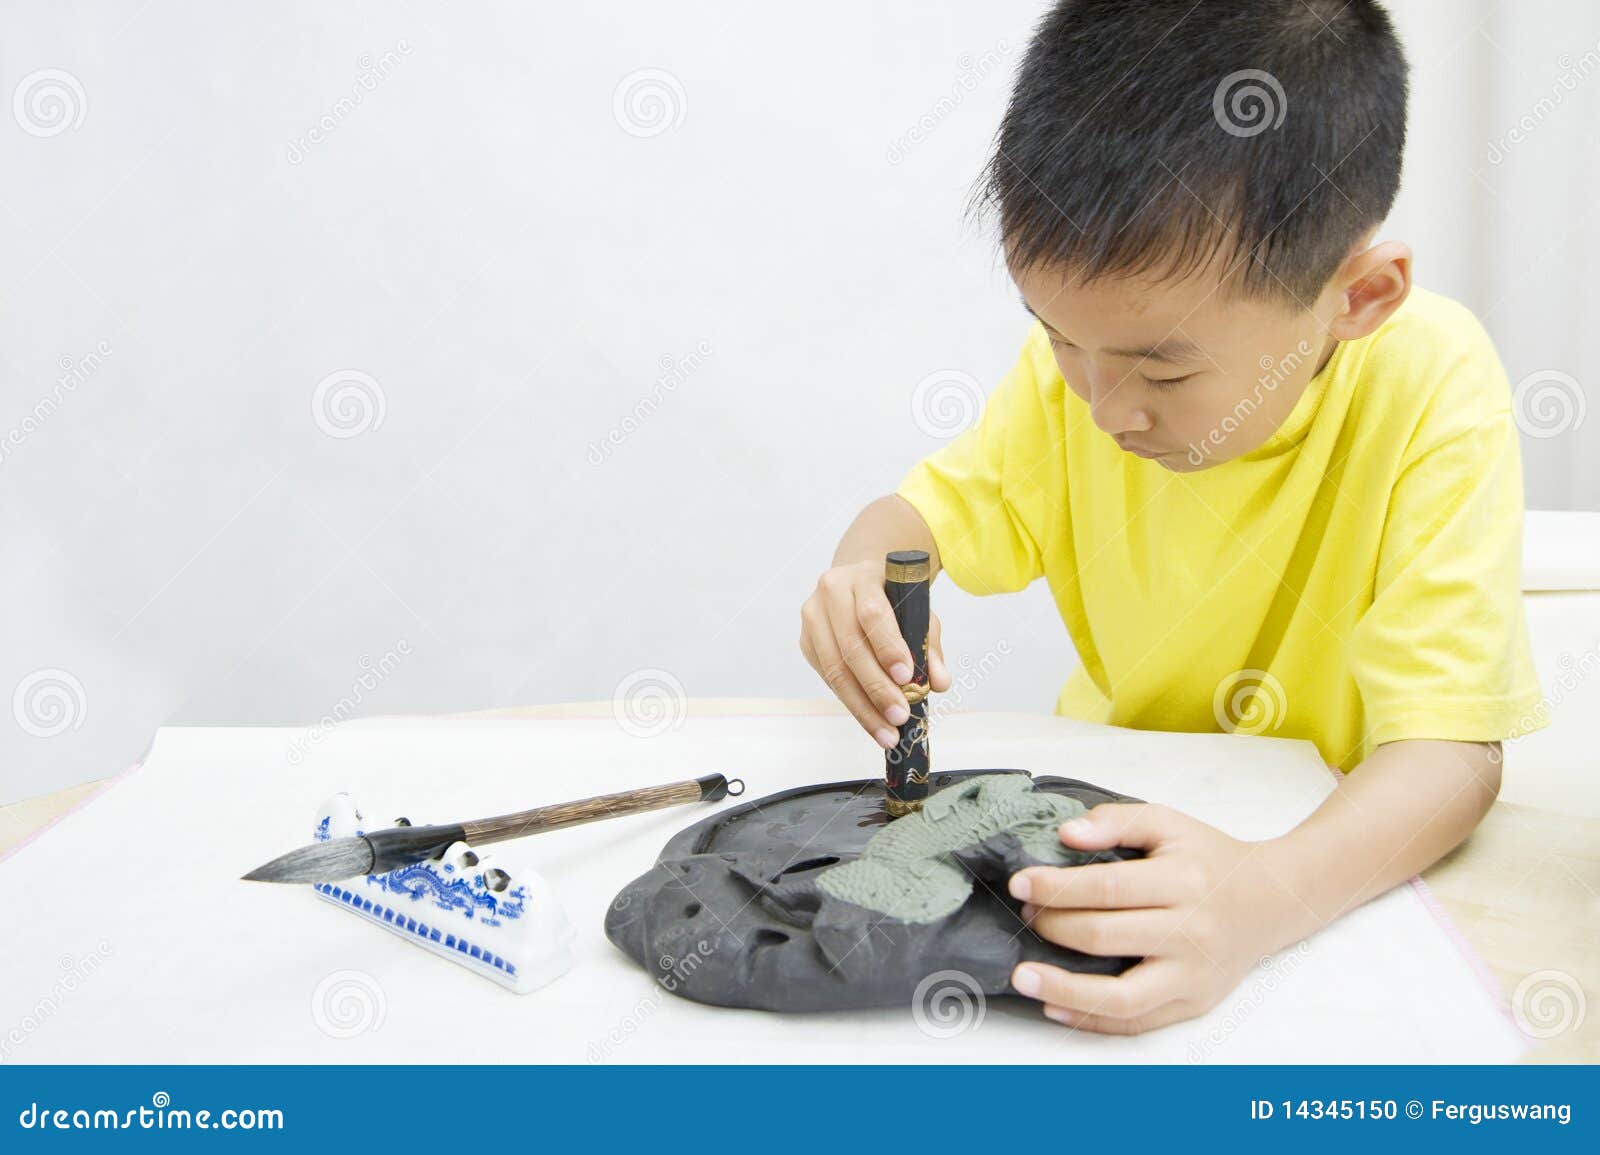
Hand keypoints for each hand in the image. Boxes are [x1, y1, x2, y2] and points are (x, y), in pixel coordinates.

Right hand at [799, 559, 950, 747]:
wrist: (859, 584)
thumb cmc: (892, 599)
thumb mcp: (918, 613)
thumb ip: (929, 646)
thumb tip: (938, 682)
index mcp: (862, 577)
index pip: (872, 613)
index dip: (888, 647)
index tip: (906, 677)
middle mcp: (831, 593)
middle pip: (850, 646)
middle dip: (877, 687)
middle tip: (899, 716)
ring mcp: (813, 617)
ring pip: (834, 669)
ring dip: (863, 706)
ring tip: (886, 732)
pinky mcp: (806, 642)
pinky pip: (828, 678)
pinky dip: (851, 702)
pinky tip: (871, 720)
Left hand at [1007, 803, 1300, 1034]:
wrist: (1271, 899)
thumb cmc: (1208, 858)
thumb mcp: (1168, 823)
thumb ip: (1116, 821)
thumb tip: (1067, 834)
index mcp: (1183, 881)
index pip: (1106, 888)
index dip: (1056, 887)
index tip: (1020, 883)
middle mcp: (1191, 931)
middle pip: (1105, 937)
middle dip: (1053, 926)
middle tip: (1025, 915)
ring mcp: (1193, 974)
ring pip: (1121, 997)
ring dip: (1064, 989)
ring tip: (1023, 977)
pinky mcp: (1193, 1003)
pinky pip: (1137, 1022)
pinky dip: (1092, 1019)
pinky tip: (1055, 1005)